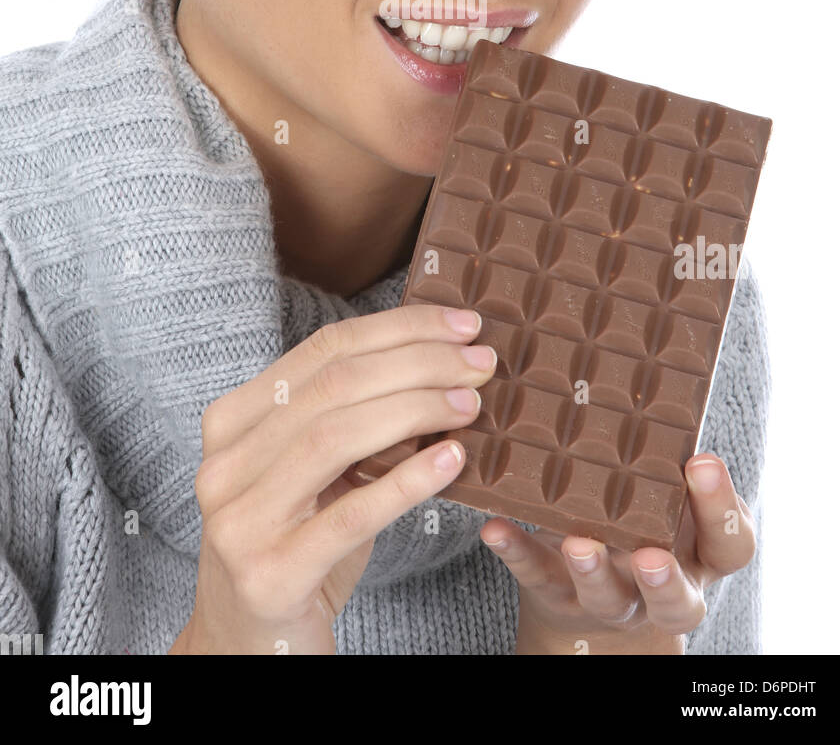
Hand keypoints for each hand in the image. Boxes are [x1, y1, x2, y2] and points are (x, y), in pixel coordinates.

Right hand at [171, 304, 496, 653]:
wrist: (251, 648)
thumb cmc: (296, 547)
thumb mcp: (315, 475)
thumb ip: (353, 421)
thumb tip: (445, 365)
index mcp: (232, 423)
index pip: (323, 351)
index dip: (398, 328)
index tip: (462, 323)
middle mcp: (225, 465)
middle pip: (334, 386)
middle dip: (419, 363)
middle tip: (481, 362)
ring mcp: (240, 521)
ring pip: (336, 438)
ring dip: (416, 410)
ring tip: (471, 404)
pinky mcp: (271, 575)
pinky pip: (349, 515)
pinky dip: (407, 481)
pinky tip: (452, 460)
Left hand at [479, 454, 754, 653]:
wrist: (591, 600)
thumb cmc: (638, 519)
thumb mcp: (663, 495)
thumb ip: (665, 457)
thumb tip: (646, 363)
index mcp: (699, 554)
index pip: (730, 544)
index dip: (721, 509)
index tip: (702, 460)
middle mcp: (659, 585)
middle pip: (676, 600)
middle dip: (663, 577)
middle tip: (651, 554)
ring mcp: (609, 600)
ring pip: (608, 598)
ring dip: (594, 571)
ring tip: (579, 543)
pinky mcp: (555, 594)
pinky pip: (536, 576)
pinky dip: (517, 552)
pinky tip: (496, 526)